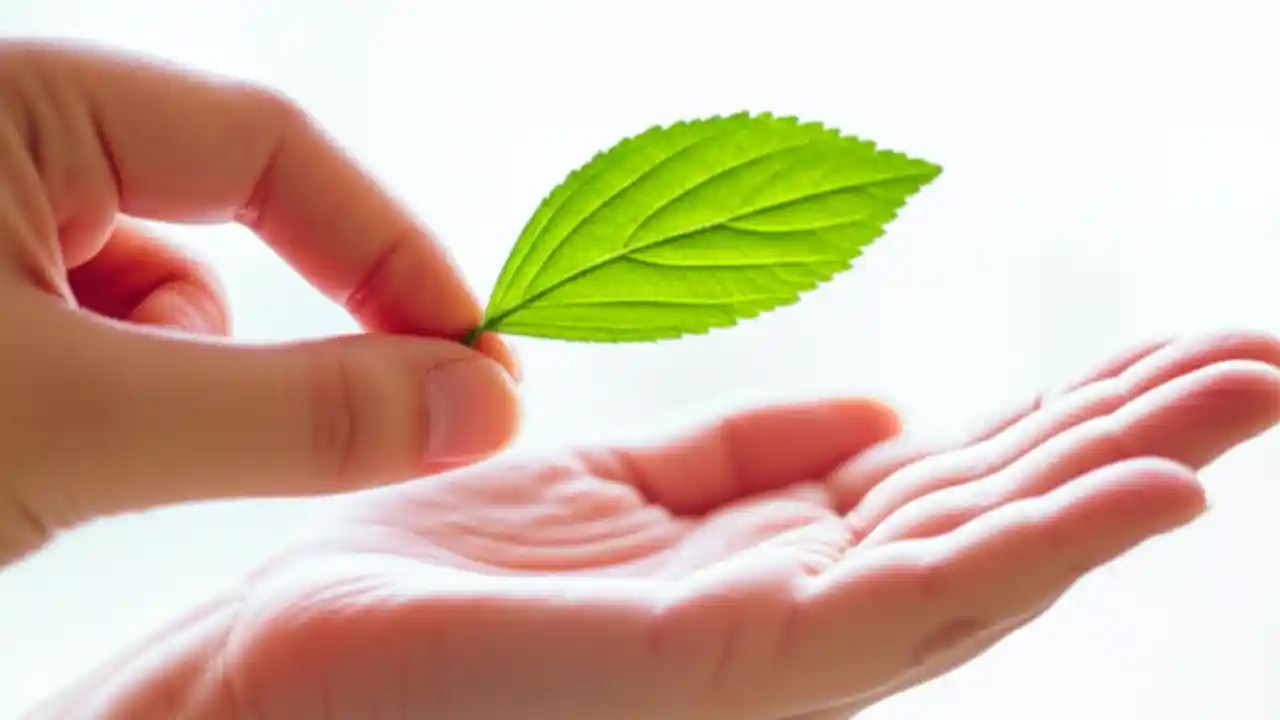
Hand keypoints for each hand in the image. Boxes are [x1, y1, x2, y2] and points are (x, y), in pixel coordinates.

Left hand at [0, 42, 518, 564]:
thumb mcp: (77, 418)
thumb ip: (290, 411)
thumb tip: (480, 407)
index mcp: (22, 97)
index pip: (270, 142)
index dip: (392, 252)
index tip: (474, 365)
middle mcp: (2, 136)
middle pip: (217, 225)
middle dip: (266, 349)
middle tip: (360, 437)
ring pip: (152, 301)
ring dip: (160, 388)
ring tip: (68, 455)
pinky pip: (93, 343)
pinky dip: (103, 409)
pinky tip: (30, 455)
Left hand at [34, 332, 1278, 718]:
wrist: (283, 675)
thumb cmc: (430, 586)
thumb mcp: (614, 484)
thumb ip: (746, 451)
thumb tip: (892, 407)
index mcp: (762, 564)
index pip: (945, 483)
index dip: (1061, 422)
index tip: (1160, 356)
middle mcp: (790, 617)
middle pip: (993, 513)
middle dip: (1128, 436)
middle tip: (1261, 358)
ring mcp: (771, 652)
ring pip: (987, 554)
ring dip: (1123, 473)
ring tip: (1248, 394)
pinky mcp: (730, 665)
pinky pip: (913, 602)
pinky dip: (1042, 545)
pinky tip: (1150, 492)